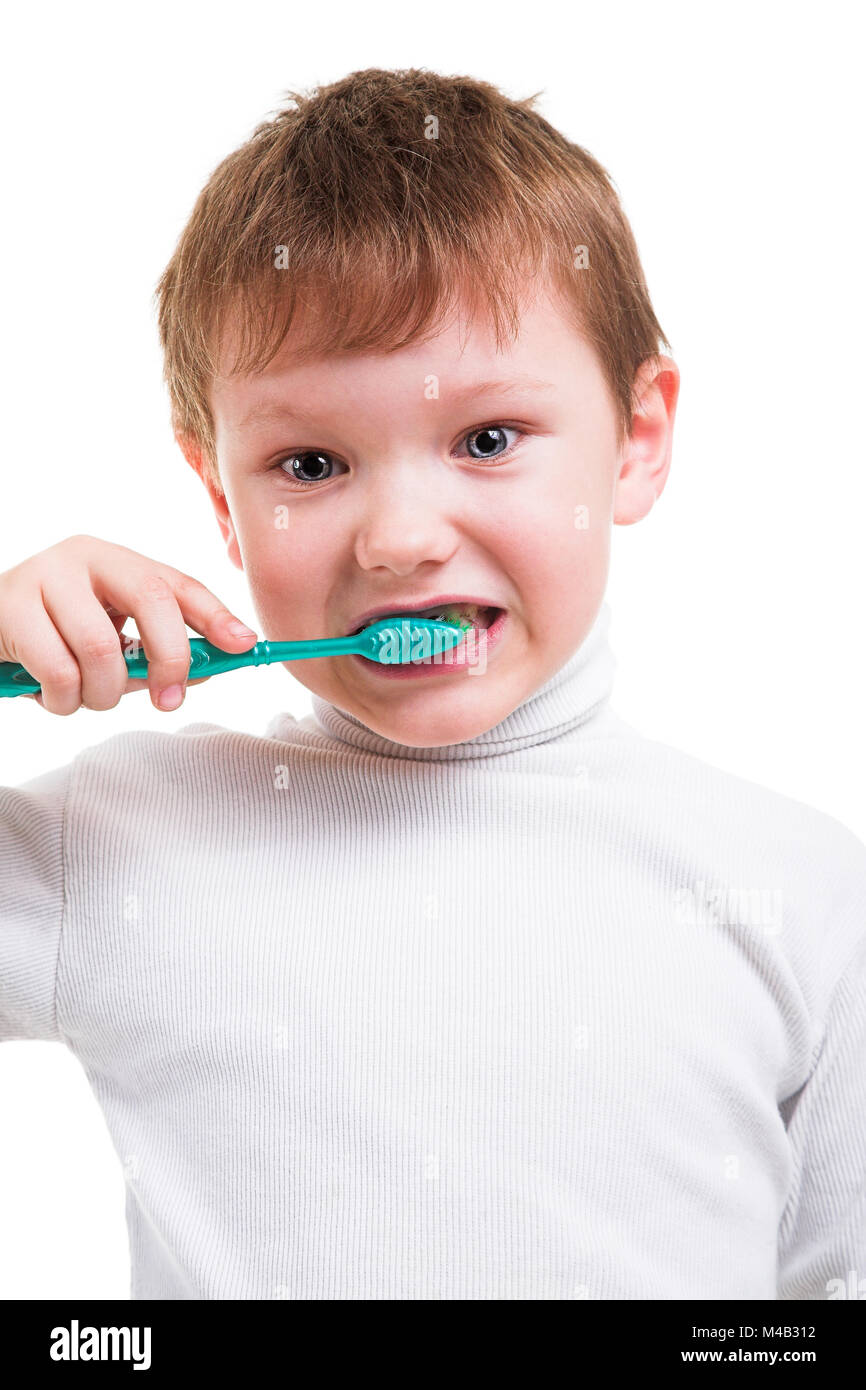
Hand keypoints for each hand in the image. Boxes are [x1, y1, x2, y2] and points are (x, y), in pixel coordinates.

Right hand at [0, 534, 256, 714]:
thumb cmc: (50, 641)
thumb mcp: (107, 641)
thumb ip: (152, 654)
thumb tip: (209, 669)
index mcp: (115, 562)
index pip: (177, 583)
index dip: (215, 615)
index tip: (244, 646)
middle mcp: (82, 557)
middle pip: (152, 600)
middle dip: (171, 659)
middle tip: (168, 700)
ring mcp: (44, 576)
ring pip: (102, 649)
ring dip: (102, 693)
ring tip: (83, 696)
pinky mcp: (9, 607)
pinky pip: (58, 671)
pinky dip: (63, 700)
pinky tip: (51, 694)